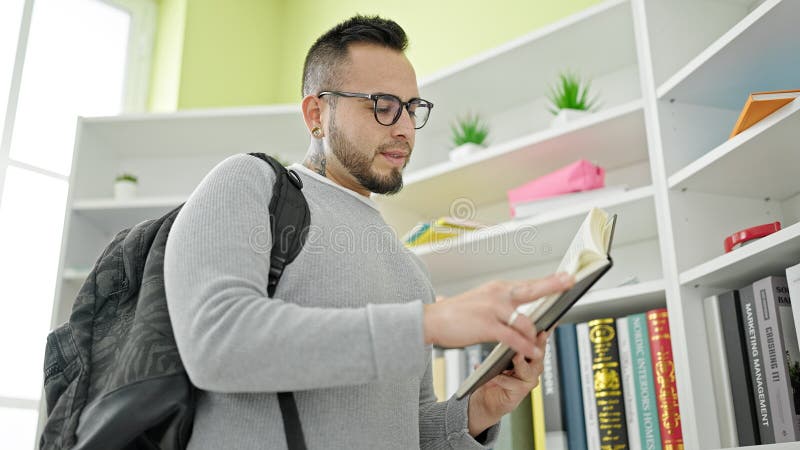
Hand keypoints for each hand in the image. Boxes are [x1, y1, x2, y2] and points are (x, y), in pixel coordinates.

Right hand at [422, 273, 572, 360]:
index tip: (566, 277)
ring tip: (540, 344)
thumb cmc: (456, 314)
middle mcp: (497, 294)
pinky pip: (512, 337)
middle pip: (532, 289)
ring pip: (525, 320)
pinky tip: (532, 351)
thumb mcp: (483, 301)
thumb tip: (523, 311)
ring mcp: (492, 309)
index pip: (529, 283)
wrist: (431, 320)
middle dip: (553, 285)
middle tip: (569, 281)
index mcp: (498, 288)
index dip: (549, 281)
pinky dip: (525, 346)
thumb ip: (503, 303)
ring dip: (536, 334)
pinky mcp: (486, 325)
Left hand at [467, 328, 550, 435]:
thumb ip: (509, 344)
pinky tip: (492, 375)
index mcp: (529, 357)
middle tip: (532, 336)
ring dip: (521, 362)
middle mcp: (532, 369)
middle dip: (537, 345)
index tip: (544, 324)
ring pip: (529, 370)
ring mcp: (528, 381)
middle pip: (538, 355)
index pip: (537, 342)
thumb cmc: (494, 376)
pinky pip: (513, 383)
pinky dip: (501, 378)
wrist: (486, 400)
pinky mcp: (519, 392)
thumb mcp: (500, 356)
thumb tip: (510, 324)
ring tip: (516, 356)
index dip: (543, 333)